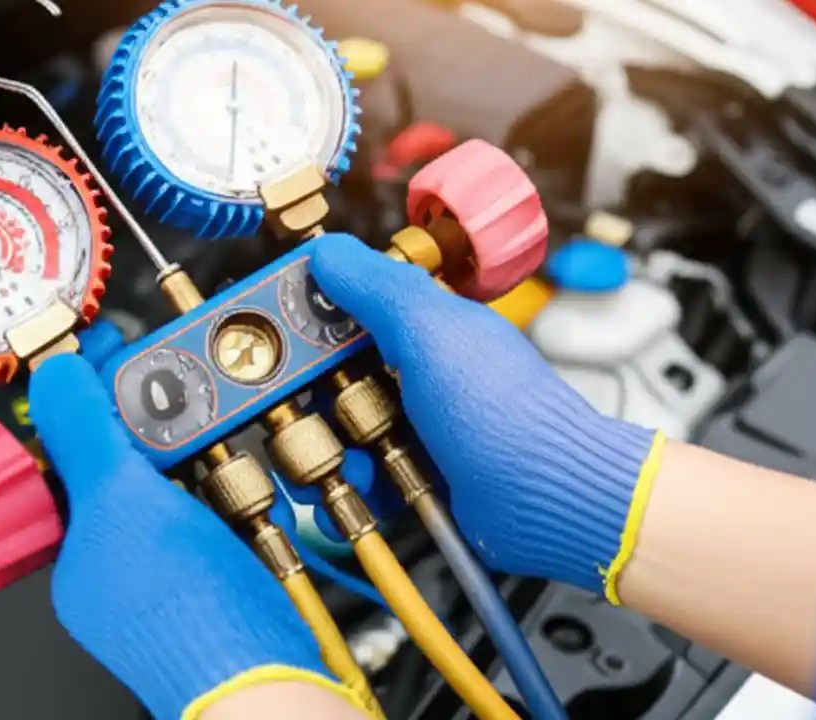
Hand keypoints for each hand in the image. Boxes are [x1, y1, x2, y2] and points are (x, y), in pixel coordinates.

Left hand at [29, 354, 364, 719]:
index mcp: (77, 555)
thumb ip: (85, 435)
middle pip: (127, 465)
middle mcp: (119, 568)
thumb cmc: (192, 618)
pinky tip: (249, 473)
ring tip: (215, 419)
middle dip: (149, 417)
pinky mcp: (225, 577)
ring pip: (178, 486)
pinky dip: (234, 485)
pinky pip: (221, 512)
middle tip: (171, 374)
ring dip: (198, 447)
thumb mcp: (125, 503)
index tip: (105, 348)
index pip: (66, 454)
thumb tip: (52, 375)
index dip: (83, 394)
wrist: (274, 678)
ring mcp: (173, 574)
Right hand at [310, 234, 661, 595]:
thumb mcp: (430, 330)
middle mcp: (417, 375)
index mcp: (421, 328)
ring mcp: (417, 429)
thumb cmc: (504, 412)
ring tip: (337, 462)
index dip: (301, 326)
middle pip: (330, 381)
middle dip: (305, 402)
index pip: (342, 313)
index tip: (268, 343)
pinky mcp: (416, 479)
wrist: (547, 499)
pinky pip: (363, 480)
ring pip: (341, 434)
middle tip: (295, 413)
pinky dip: (351, 490)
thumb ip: (376, 285)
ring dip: (327, 452)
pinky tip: (355, 492)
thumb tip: (328, 249)